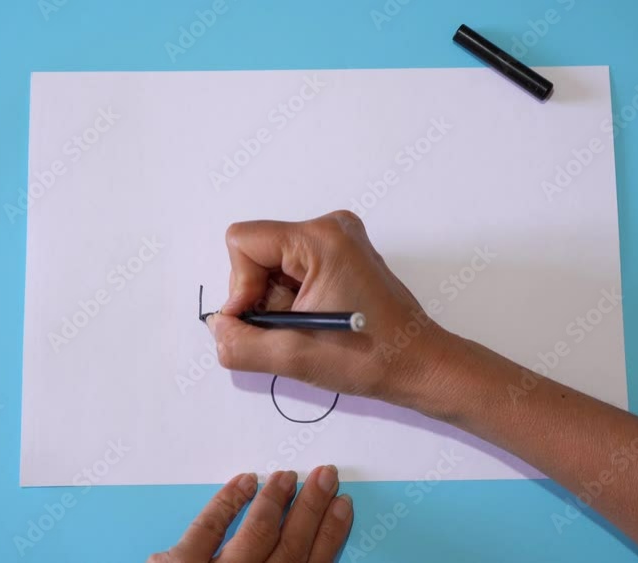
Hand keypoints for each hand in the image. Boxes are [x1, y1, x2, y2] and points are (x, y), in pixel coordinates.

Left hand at [149, 466, 351, 562]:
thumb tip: (308, 562)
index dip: (329, 533)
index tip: (341, 505)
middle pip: (290, 543)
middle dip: (311, 506)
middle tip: (325, 476)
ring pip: (255, 531)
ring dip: (275, 500)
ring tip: (287, 476)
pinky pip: (207, 527)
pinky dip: (227, 501)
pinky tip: (244, 482)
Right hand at [207, 210, 452, 403]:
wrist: (419, 364)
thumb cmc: (370, 358)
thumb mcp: (293, 357)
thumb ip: (240, 342)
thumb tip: (218, 326)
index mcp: (320, 239)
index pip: (243, 242)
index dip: (240, 287)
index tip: (261, 321)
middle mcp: (330, 227)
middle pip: (257, 252)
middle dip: (262, 297)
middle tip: (292, 329)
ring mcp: (338, 239)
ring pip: (272, 264)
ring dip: (277, 303)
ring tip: (310, 328)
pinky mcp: (341, 255)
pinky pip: (292, 270)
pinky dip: (293, 300)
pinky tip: (317, 322)